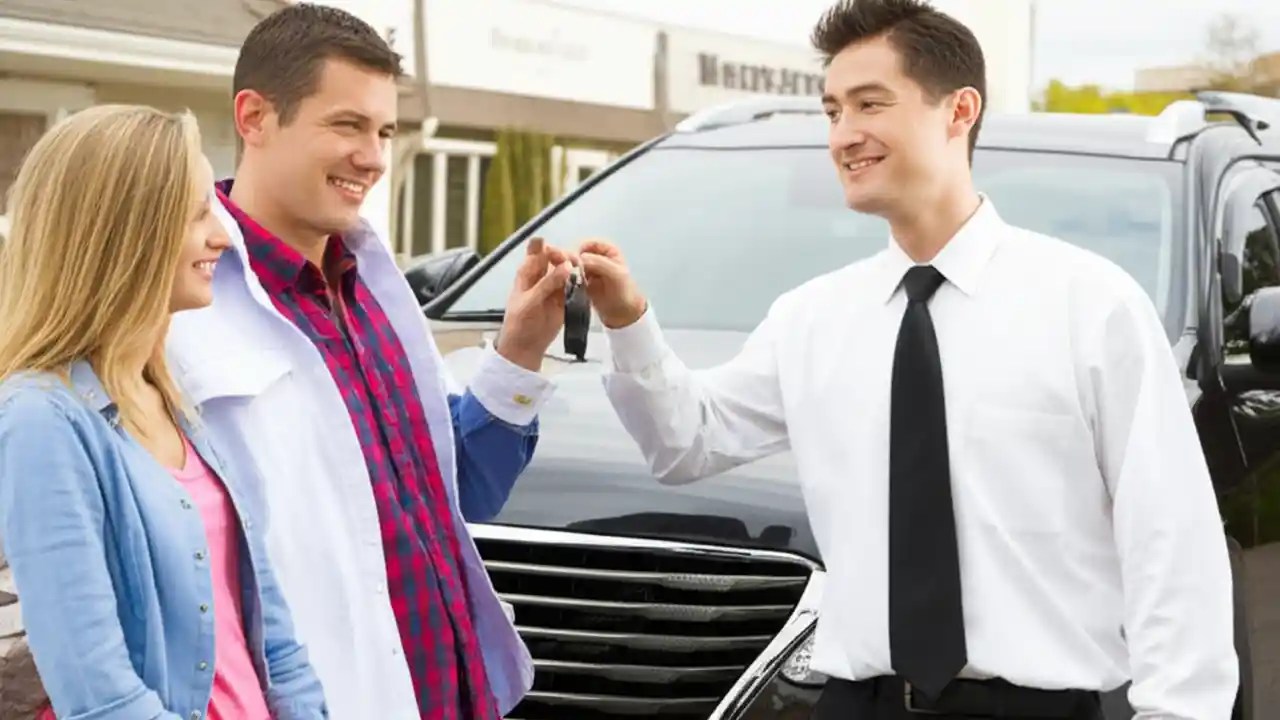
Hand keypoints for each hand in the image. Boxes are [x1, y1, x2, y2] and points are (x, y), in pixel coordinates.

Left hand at [495, 237, 575, 370]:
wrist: (525, 346)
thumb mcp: (531, 300)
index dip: (548, 247)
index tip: (558, 253)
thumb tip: (567, 266)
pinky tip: (585, 283)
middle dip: (565, 257)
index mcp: (527, 272)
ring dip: (574, 270)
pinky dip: (579, 283)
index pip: (537, 250)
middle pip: (555, 257)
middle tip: (573, 264)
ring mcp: (553, 287)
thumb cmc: (520, 321)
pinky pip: (573, 286)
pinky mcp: (564, 299)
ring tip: (581, 274)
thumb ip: (548, 283)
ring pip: (566, 271)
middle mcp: (541, 275)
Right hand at [578, 239, 646, 328]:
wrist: (624, 315)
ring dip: (571, 271)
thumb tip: (581, 258)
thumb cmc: (625, 292)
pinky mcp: (584, 284)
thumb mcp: (616, 273)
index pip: (592, 244)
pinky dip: (570, 280)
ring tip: (569, 279)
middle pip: (581, 254)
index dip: (583, 249)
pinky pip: (573, 278)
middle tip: (570, 270)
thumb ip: (599, 263)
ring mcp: (591, 272)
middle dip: (575, 261)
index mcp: (609, 252)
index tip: (577, 258)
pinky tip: (570, 285)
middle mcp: (599, 260)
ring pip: (576, 266)